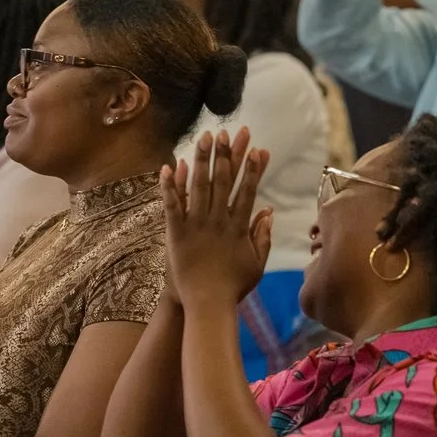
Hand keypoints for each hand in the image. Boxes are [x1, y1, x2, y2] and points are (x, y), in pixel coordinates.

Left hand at [160, 129, 271, 308]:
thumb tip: (268, 212)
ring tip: (203, 138)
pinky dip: (170, 185)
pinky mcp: (177, 233)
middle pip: (223, 181)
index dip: (253, 169)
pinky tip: (168, 165)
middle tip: (228, 132)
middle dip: (227, 154)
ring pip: (198, 186)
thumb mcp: (256, 263)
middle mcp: (218, 221)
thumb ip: (263, 237)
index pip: (247, 191)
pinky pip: (173, 204)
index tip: (258, 148)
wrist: (207, 304)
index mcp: (238, 227)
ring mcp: (197, 226)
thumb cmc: (234, 287)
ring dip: (201, 160)